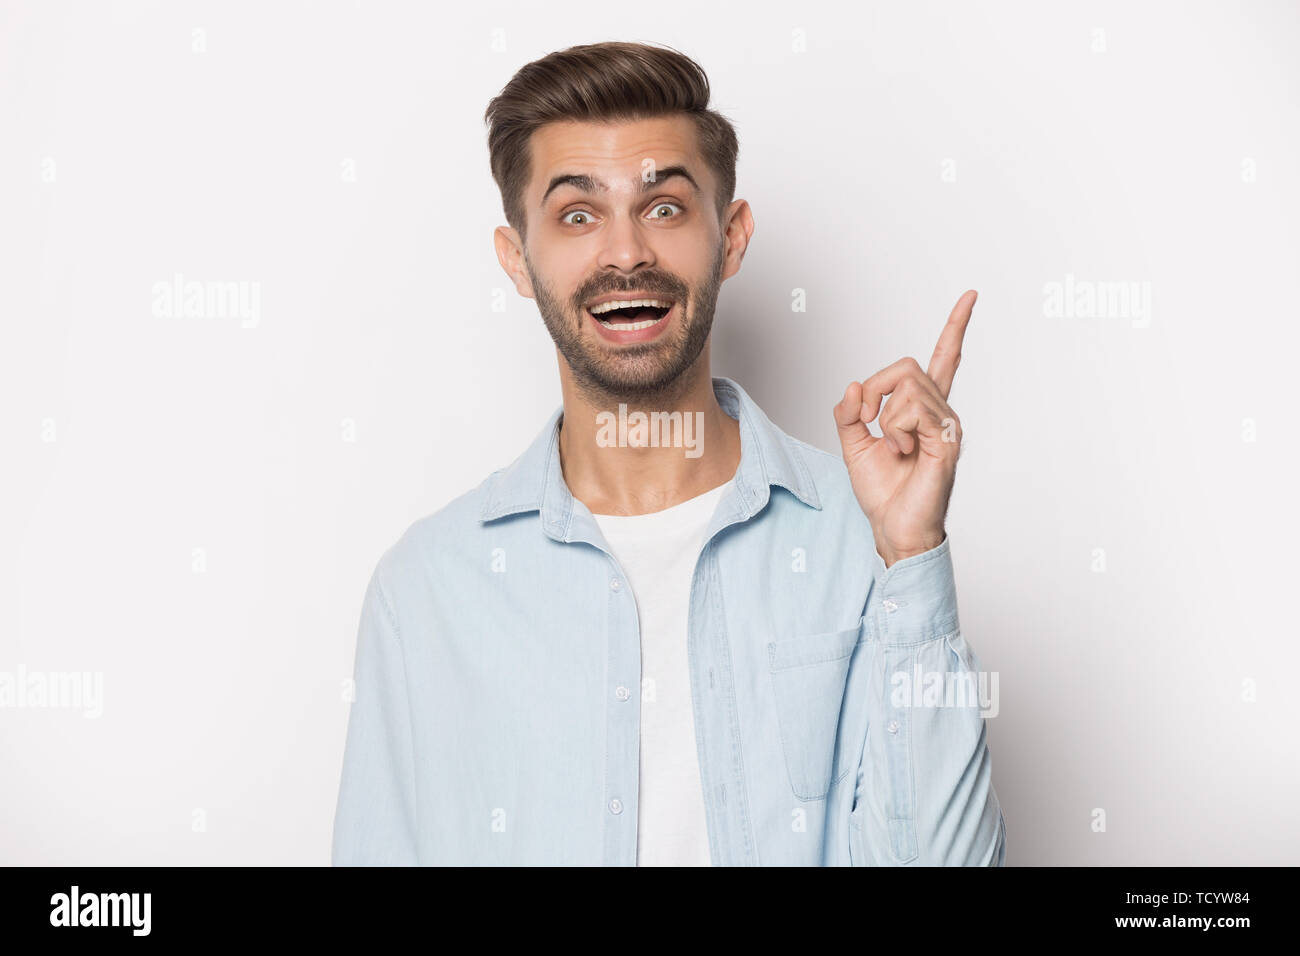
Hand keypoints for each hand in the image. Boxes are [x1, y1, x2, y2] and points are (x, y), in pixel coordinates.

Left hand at [833, 290, 974, 566]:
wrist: (892, 527)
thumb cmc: (882, 492)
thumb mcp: (852, 444)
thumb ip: (849, 412)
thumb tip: (854, 385)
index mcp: (922, 410)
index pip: (944, 359)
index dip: (955, 328)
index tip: (970, 297)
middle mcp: (941, 412)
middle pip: (906, 366)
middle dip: (874, 389)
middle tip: (867, 420)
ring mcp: (948, 424)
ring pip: (908, 387)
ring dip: (886, 416)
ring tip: (893, 447)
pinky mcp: (948, 439)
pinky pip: (914, 409)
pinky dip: (896, 429)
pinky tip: (903, 452)